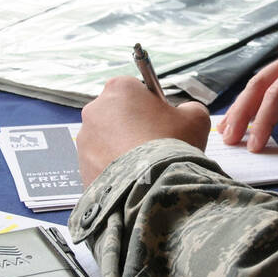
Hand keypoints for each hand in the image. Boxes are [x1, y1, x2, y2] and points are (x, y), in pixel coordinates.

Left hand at [77, 77, 210, 184]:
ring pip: (107, 140)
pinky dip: (114, 170)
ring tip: (143, 166)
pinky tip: (132, 180)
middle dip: (133, 127)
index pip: (134, 90)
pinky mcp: (81, 165)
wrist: (151, 188)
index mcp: (120, 88)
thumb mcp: (196, 119)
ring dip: (122, 149)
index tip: (161, 122)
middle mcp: (95, 109)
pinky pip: (101, 163)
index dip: (150, 106)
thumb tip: (186, 112)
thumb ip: (190, 108)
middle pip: (118, 114)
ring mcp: (85, 138)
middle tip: (154, 146)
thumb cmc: (172, 146)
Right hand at [217, 47, 277, 157]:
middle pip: (261, 83)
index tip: (253, 148)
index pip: (277, 94)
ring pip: (262, 79)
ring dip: (245, 104)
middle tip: (227, 139)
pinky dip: (257, 97)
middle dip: (242, 112)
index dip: (262, 122)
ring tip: (228, 128)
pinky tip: (246, 113)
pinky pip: (272, 79)